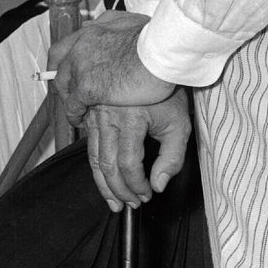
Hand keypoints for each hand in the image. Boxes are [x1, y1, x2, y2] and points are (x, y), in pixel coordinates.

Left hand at [49, 11, 172, 118]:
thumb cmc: (156, 38)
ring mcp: (82, 67)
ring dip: (69, 100)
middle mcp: (82, 47)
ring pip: (64, 87)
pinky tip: (81, 121)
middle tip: (70, 95)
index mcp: (93, 32)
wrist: (162, 49)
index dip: (61, 63)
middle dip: (63, 84)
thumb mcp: (132, 22)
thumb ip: (114, 23)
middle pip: (60, 69)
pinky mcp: (88, 87)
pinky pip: (72, 106)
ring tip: (77, 112)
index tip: (65, 72)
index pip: (63, 48)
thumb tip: (101, 26)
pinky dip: (74, 115)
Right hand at [84, 92, 189, 211]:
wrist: (152, 63)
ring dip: (103, 184)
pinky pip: (88, 146)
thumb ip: (172, 158)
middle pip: (107, 165)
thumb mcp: (179, 124)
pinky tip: (104, 179)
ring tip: (113, 201)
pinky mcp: (90, 114)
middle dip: (119, 191)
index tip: (147, 194)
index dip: (137, 186)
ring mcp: (95, 114)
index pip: (129, 164)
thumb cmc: (166, 93)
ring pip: (93, 158)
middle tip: (130, 204)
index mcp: (132, 118)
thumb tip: (158, 185)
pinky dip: (95, 166)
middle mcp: (108, 116)